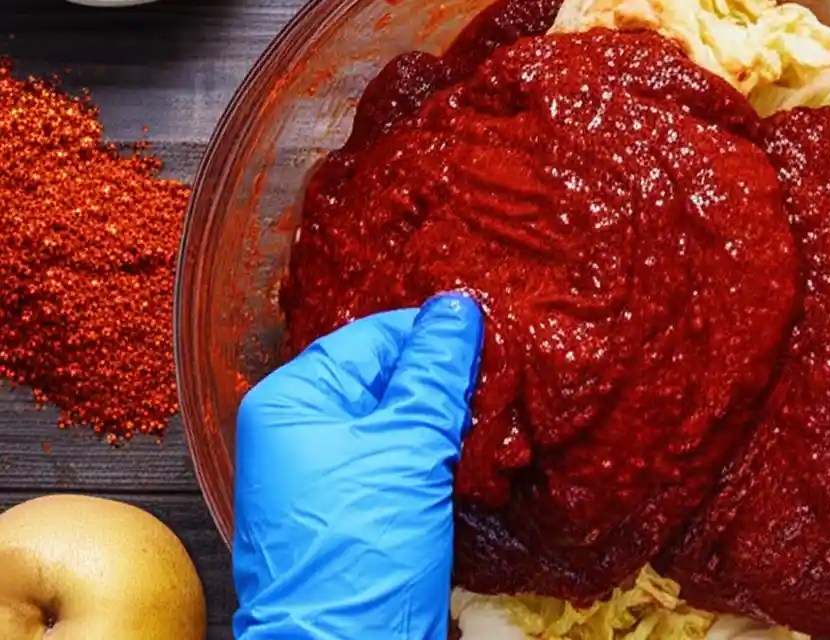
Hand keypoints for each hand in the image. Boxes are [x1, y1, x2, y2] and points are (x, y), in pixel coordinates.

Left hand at [232, 294, 482, 639]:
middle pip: (387, 377)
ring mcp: (330, 474)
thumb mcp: (407, 448)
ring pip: (402, 421)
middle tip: (503, 368)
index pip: (372, 337)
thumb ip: (434, 373)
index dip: (433, 332)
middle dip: (444, 376)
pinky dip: (442, 454)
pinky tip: (480, 453)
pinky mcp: (360, 509)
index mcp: (292, 401)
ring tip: (498, 410)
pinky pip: (405, 461)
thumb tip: (459, 311)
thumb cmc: (358, 553)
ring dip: (449, 416)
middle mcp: (302, 432)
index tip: (490, 327)